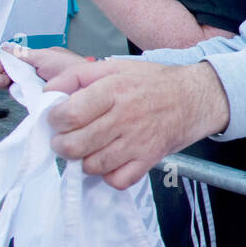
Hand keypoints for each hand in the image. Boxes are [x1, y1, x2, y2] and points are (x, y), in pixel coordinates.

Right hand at [0, 43, 86, 90]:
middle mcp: (38, 72)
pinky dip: (18, 95)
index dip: (3, 64)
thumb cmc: (71, 69)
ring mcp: (38, 86)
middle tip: (1, 79)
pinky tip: (16, 93)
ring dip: (7, 84)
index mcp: (40, 59)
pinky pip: (24, 97)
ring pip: (15, 86)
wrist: (86, 86)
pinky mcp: (40, 99)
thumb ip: (23, 54)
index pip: (15, 61)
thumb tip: (4, 48)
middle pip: (12, 74)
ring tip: (4, 84)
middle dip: (2, 76)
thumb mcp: (44, 57)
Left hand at [43, 59, 229, 188]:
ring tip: (91, 149)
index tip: (59, 119)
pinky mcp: (150, 159)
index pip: (68, 115)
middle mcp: (124, 118)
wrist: (197, 97)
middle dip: (62, 145)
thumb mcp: (116, 66)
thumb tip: (48, 92)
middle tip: (68, 138)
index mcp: (113, 90)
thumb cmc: (154, 82)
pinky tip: (111, 162)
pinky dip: (109, 175)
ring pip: (92, 166)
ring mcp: (138, 142)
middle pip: (74, 146)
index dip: (54, 121)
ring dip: (84, 160)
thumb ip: (77, 75)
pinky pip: (118, 180)